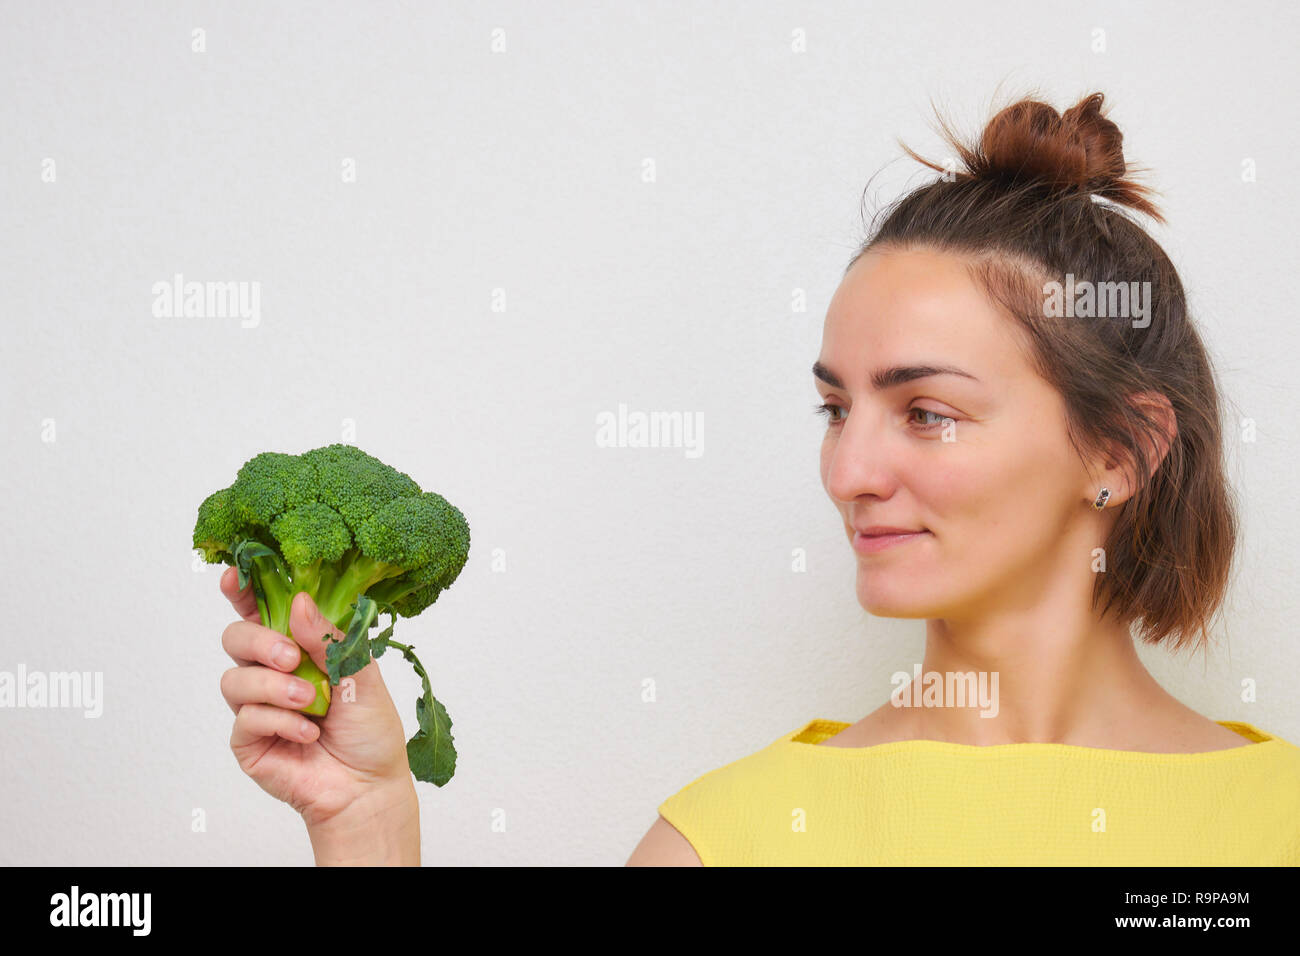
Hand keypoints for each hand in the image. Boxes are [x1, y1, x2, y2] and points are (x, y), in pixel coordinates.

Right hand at [218, 567, 419, 858]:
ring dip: (274, 688)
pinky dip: (280, 722)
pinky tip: (308, 732)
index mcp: (300, 647)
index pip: (263, 610)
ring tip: (310, 703)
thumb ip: (330, 639)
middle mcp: (272, 672)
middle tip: (290, 658)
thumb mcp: (362, 674)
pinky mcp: (248, 741)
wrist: (368, 785)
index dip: (245, 590)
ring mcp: (257, 707)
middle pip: (236, 638)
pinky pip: (245, 718)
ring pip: (234, 679)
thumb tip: (298, 602)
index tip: (236, 576)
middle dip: (259, 642)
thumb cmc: (369, 729)